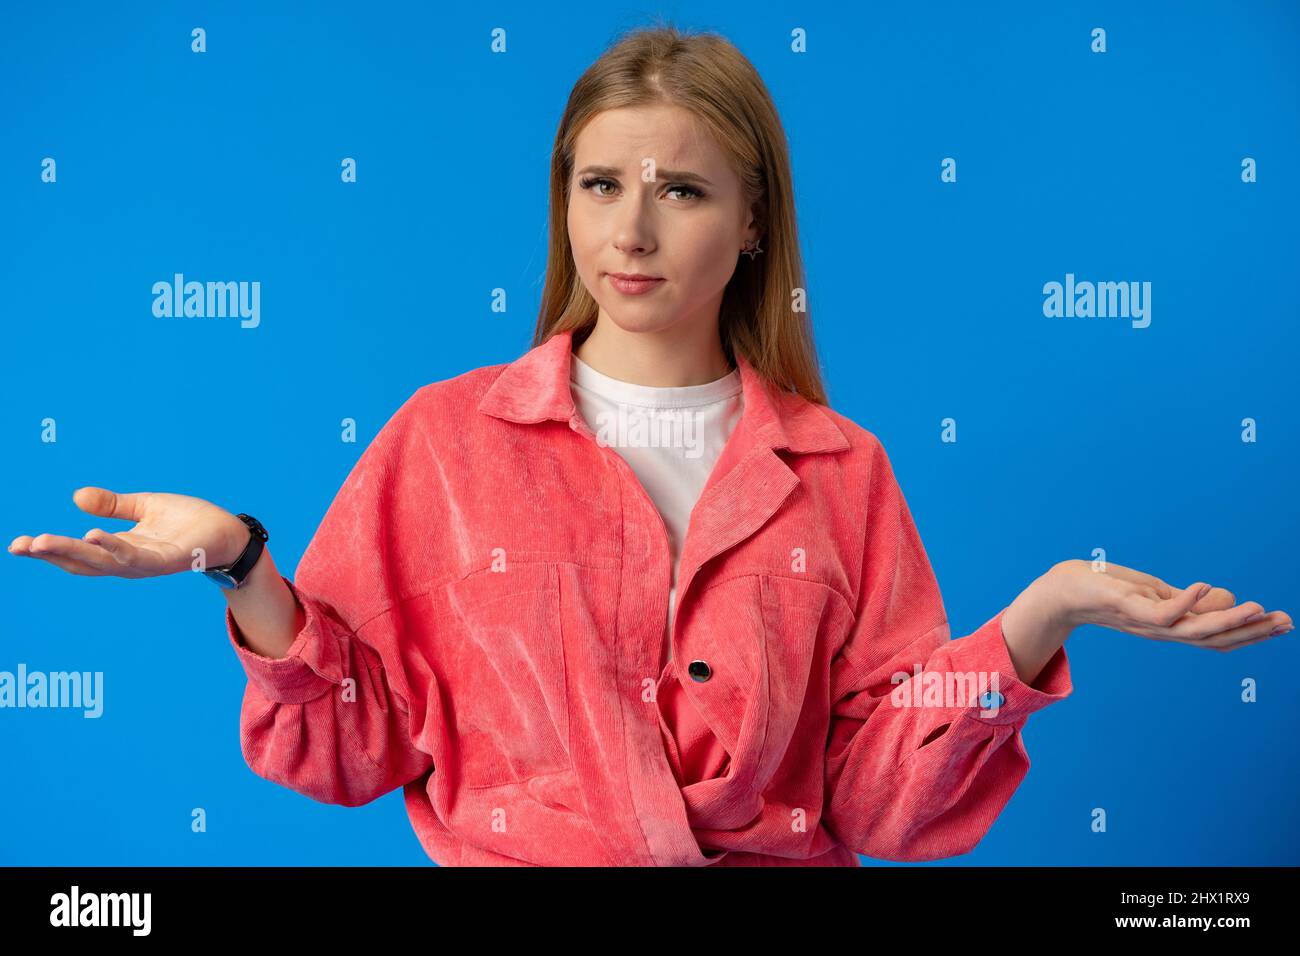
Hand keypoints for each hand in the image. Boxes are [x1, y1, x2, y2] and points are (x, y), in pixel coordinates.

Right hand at [8, 486, 250, 578]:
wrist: (228, 531)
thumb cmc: (188, 521)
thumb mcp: (144, 507)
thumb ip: (113, 505)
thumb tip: (76, 497)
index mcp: (120, 549)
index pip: (78, 553)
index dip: (48, 550)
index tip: (17, 545)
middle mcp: (129, 561)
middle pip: (83, 561)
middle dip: (50, 554)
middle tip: (20, 545)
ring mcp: (148, 563)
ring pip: (104, 562)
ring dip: (74, 552)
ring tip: (44, 541)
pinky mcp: (169, 560)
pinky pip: (137, 556)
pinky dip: (115, 548)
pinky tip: (94, 536)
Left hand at [1047, 558, 1292, 651]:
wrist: (1061, 592)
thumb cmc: (1108, 590)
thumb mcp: (1155, 594)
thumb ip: (1186, 599)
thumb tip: (1225, 598)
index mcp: (1171, 628)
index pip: (1216, 636)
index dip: (1250, 633)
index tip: (1283, 624)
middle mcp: (1161, 631)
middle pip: (1212, 638)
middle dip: (1251, 632)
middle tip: (1285, 622)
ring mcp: (1144, 621)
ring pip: (1192, 630)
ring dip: (1227, 621)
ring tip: (1258, 608)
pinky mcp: (1126, 607)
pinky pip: (1160, 612)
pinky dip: (1185, 601)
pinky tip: (1206, 587)